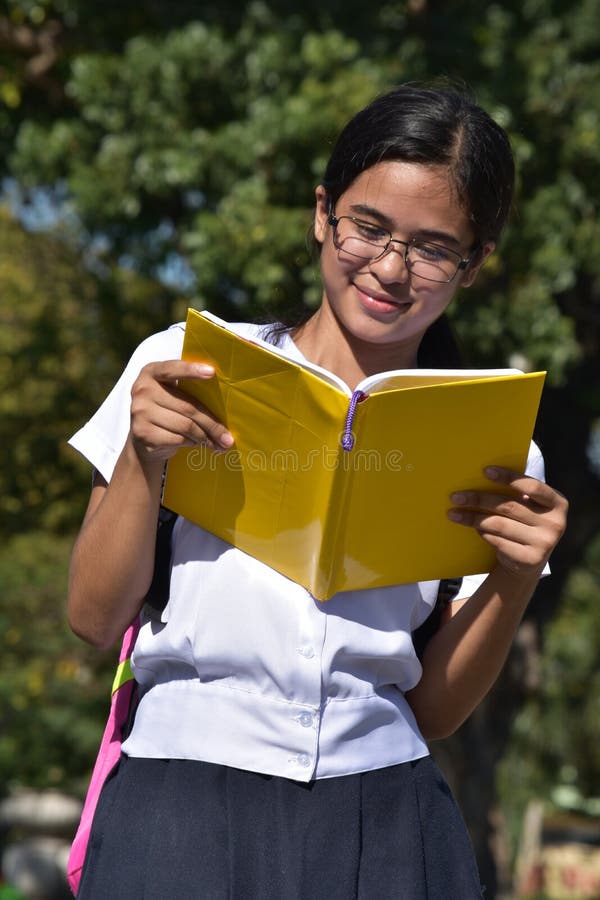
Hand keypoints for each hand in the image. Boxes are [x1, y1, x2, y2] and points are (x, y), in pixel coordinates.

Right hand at [129, 359, 233, 464]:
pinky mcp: (143, 433)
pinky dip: (191, 443)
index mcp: (151, 373)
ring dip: (204, 437)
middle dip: (212, 424)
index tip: (212, 372)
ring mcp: (140, 412)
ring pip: (185, 426)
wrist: (142, 438)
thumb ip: (188, 390)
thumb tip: (225, 406)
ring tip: (216, 442)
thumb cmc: (166, 410)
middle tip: (228, 438)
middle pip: (187, 407)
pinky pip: (178, 439)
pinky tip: (195, 443)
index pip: (172, 369)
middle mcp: (142, 390)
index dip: (191, 370)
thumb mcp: (172, 394)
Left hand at [447, 466, 567, 576]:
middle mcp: (556, 523)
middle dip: (479, 499)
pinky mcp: (530, 559)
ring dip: (473, 518)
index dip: (509, 477)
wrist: (528, 563)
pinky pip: (498, 541)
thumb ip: (517, 494)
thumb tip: (481, 476)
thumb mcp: (529, 508)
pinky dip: (483, 533)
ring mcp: (544, 543)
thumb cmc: (524, 525)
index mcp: (558, 503)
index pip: (532, 486)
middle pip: (509, 506)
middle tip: (456, 496)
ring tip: (454, 513)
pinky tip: (474, 528)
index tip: (485, 471)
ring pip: (500, 525)